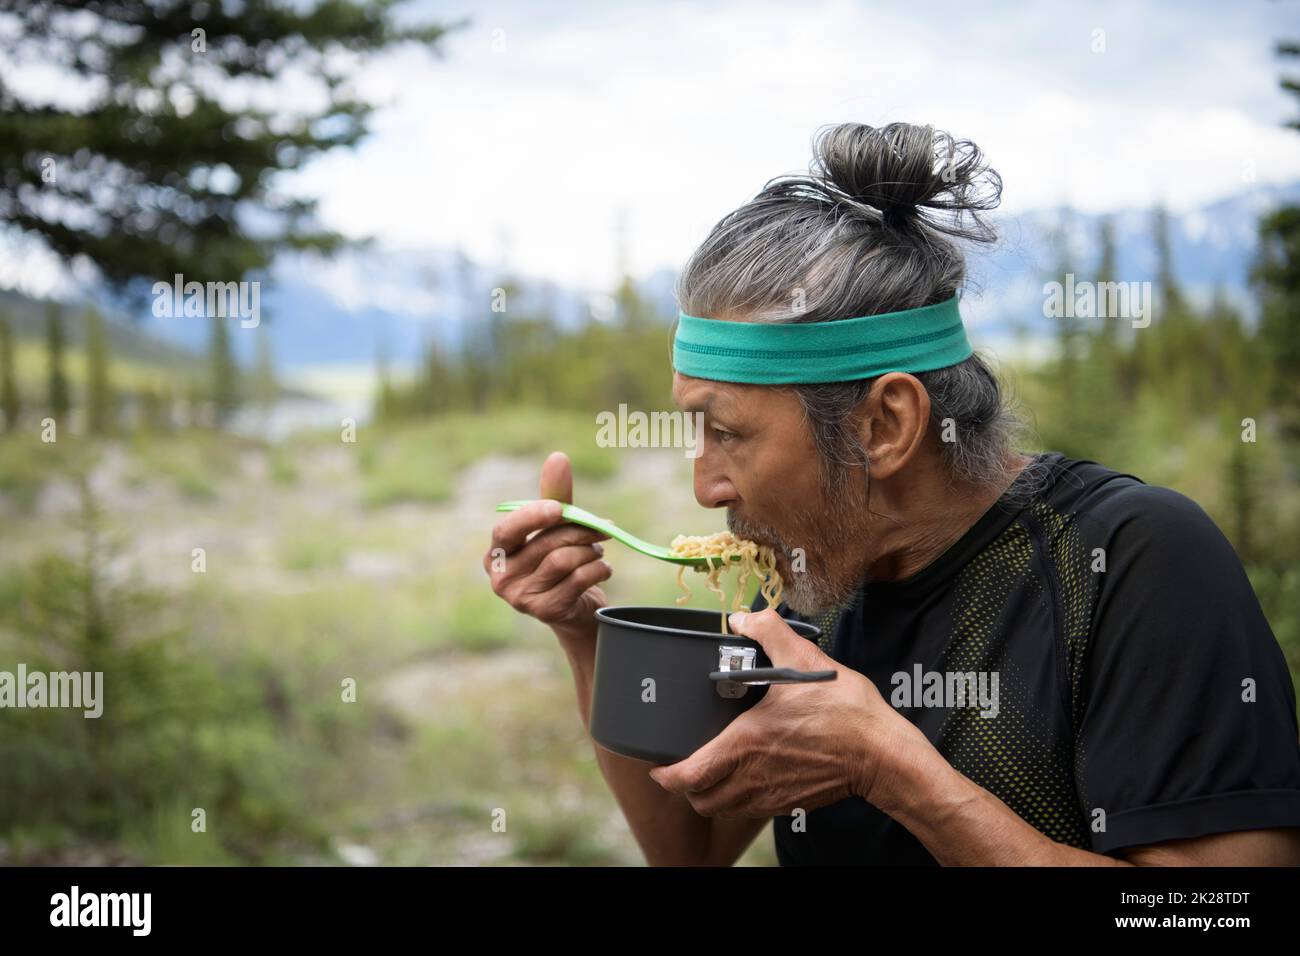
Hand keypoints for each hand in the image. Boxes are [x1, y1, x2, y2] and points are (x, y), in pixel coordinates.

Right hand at [485, 451, 610, 630]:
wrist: (576, 611)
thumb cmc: (561, 561)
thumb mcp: (556, 528)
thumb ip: (555, 495)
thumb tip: (557, 457)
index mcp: (497, 553)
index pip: (507, 531)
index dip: (532, 517)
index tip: (559, 508)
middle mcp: (501, 578)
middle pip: (546, 544)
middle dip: (580, 531)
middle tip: (603, 528)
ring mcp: (521, 599)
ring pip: (564, 561)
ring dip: (591, 551)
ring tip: (598, 552)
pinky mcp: (546, 612)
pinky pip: (578, 580)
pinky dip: (599, 569)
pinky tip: (603, 569)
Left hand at [648, 608, 928, 816]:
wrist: (883, 754)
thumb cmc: (845, 712)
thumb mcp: (805, 659)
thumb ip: (768, 632)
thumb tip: (743, 618)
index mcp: (746, 744)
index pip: (688, 776)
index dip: (666, 774)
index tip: (658, 764)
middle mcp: (752, 777)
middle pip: (701, 800)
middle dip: (685, 786)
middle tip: (683, 763)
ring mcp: (772, 795)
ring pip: (724, 808)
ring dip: (711, 794)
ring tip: (711, 769)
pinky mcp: (791, 803)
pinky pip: (751, 810)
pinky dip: (739, 799)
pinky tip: (749, 774)